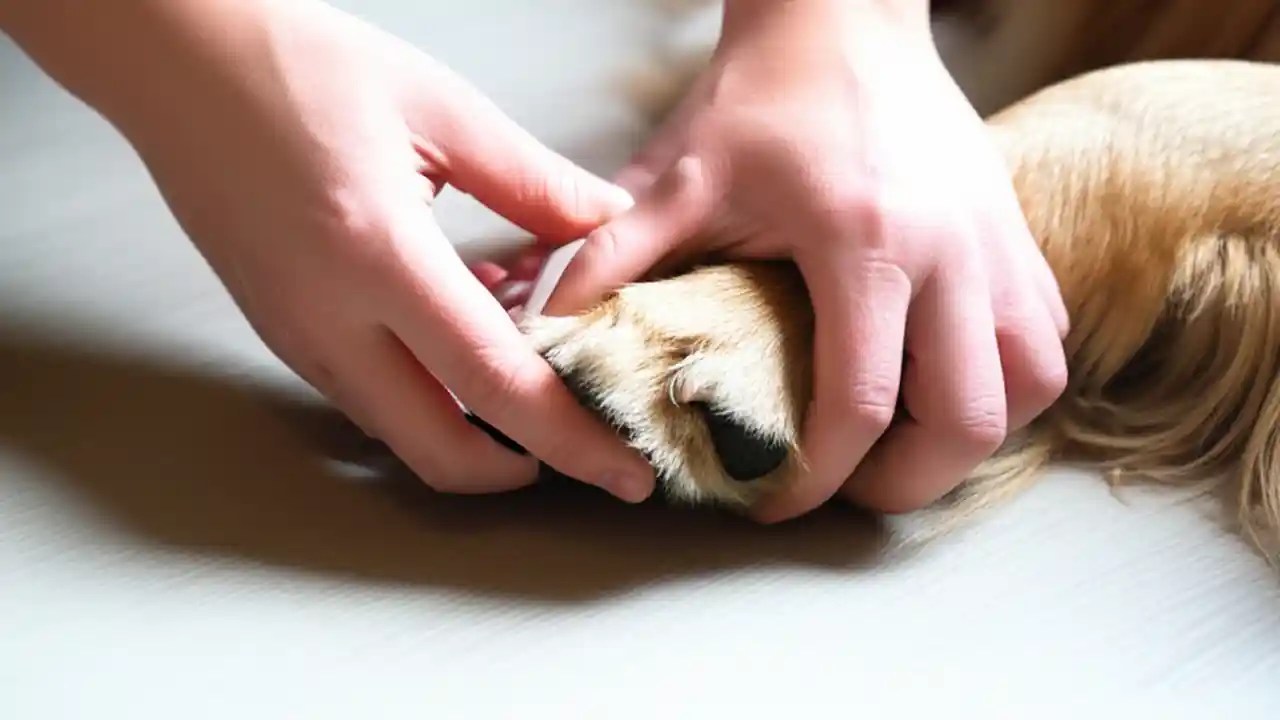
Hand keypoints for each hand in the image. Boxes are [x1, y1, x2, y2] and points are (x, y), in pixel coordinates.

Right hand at [5, 0, 654, 500]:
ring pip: (402, 430)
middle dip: (523, 469)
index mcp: (378, 258)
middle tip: (585, 446)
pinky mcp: (283, 332)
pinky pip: (369, 395)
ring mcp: (297, 336)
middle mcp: (328, 319)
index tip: (625, 472)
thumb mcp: (437, 106)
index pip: (495, 386)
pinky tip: (465, 326)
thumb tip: (607, 220)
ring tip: (528, 355)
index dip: (571, 441)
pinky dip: (431, 391)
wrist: (177, 61)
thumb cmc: (293, 64)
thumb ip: (534, 180)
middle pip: (440, 450)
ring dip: (476, 424)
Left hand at [543, 0, 1067, 519]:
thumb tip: (554, 334)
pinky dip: (1004, 379)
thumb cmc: (763, 94)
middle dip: (907, 482)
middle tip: (851, 489)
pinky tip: (945, 377)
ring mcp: (997, 240)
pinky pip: (1042, 335)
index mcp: (864, 242)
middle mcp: (951, 250)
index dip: (817, 478)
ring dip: (968, 435)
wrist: (843, 14)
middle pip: (968, 421)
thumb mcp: (677, 174)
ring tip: (904, 439)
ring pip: (1029, 386)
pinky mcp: (1016, 229)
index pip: (860, 405)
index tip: (777, 500)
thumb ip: (613, 256)